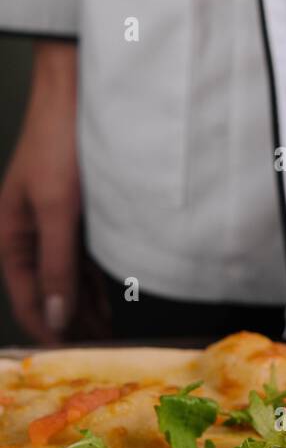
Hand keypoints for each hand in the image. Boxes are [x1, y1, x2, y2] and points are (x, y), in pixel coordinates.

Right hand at [0, 41, 80, 342]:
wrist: (78, 92)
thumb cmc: (60, 143)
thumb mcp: (57, 209)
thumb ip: (57, 264)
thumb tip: (55, 315)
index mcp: (12, 233)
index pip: (27, 295)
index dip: (47, 326)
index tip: (70, 355)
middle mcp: (31, 231)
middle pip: (48, 288)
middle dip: (70, 319)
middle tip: (99, 350)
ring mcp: (55, 221)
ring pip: (68, 274)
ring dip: (86, 303)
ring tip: (110, 332)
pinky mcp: (78, 210)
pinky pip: (84, 255)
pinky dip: (96, 279)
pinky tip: (111, 298)